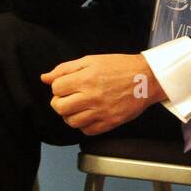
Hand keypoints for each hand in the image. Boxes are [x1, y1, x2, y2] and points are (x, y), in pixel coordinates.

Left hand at [42, 53, 165, 136]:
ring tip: (78, 106)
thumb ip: (66, 68)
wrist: (146, 78)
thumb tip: (45, 78)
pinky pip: (86, 131)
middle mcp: (92, 97)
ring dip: (70, 114)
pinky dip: (83, 125)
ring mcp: (100, 112)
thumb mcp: (91, 60)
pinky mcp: (109, 123)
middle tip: (67, 97)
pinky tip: (88, 115)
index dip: (58, 86)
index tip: (65, 85)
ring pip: (71, 122)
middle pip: (60, 107)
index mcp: (86, 78)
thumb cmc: (119, 66)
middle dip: (59, 102)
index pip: (56, 88)